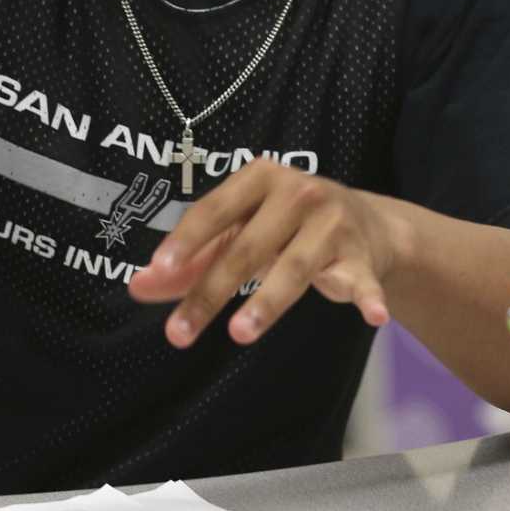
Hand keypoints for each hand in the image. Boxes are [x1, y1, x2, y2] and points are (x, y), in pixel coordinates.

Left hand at [128, 159, 400, 347]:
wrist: (368, 223)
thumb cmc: (286, 227)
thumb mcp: (239, 233)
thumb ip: (190, 261)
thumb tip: (136, 287)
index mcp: (261, 177)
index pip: (214, 209)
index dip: (186, 241)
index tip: (159, 272)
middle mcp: (299, 192)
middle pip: (248, 248)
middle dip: (212, 292)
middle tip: (180, 334)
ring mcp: (333, 223)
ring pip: (295, 268)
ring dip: (267, 301)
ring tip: (239, 333)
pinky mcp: (362, 256)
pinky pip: (362, 281)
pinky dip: (368, 297)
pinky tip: (373, 315)